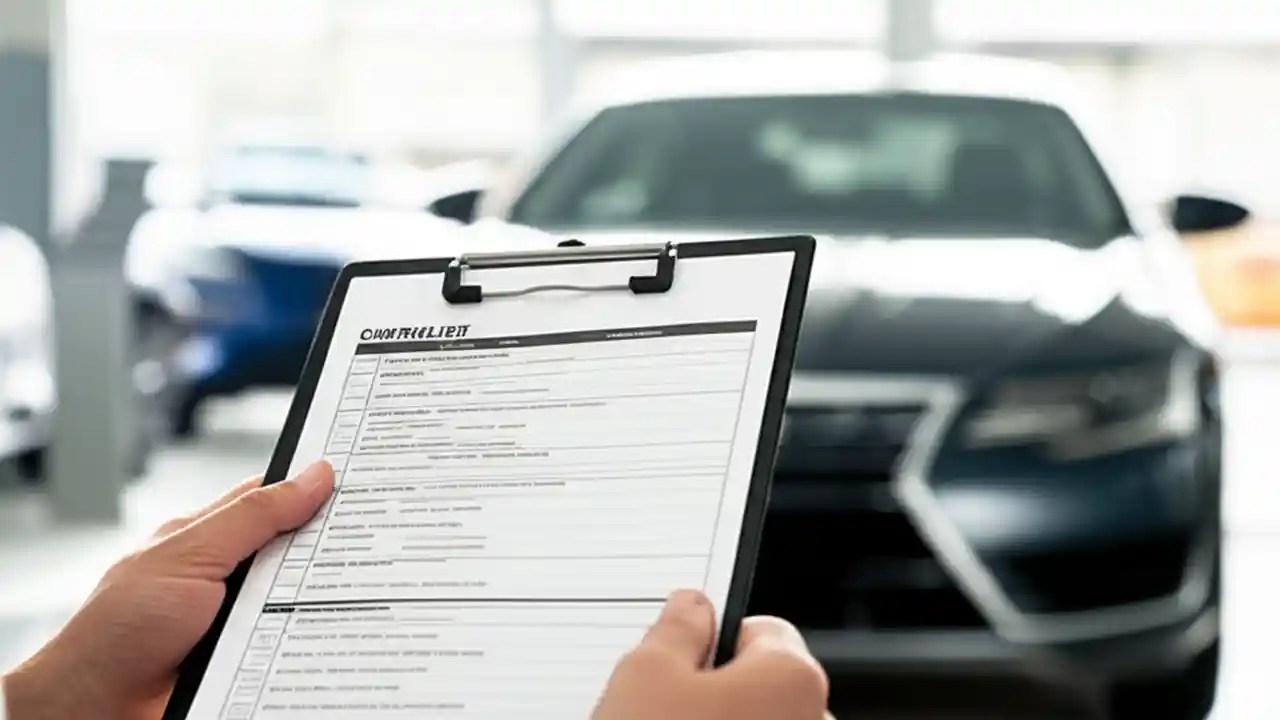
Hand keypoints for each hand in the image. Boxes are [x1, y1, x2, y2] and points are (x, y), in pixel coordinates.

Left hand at [3, 461, 334, 719]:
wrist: (95, 708)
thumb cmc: (116, 631)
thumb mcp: (190, 555)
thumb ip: (252, 516)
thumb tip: (311, 477)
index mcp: (208, 538)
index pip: (273, 500)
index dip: (313, 489)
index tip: (359, 481)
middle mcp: (227, 577)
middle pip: (298, 553)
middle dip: (329, 550)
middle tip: (371, 539)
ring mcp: (241, 620)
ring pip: (305, 601)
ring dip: (323, 603)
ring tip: (354, 592)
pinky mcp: (252, 659)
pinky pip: (298, 646)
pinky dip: (314, 644)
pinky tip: (330, 640)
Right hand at [594, 590, 829, 719]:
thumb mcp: (646, 675)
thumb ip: (676, 628)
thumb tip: (692, 605)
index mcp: (793, 676)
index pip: (763, 629)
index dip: (715, 638)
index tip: (683, 653)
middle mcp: (816, 717)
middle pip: (761, 683)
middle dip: (717, 689)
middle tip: (663, 708)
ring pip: (756, 719)